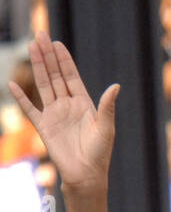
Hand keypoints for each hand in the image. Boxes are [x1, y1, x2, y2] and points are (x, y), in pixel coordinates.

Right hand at [8, 31, 118, 193]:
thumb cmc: (100, 153)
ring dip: (37, 67)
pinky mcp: (44, 127)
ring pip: (43, 86)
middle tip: (40, 36)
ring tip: (31, 48)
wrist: (87, 175)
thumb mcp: (106, 127)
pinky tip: (14, 85)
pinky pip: (29, 109)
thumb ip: (107, 106)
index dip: (65, 60)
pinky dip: (21, 98)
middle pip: (55, 76)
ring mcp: (54, 115)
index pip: (72, 77)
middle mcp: (68, 106)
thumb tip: (116, 86)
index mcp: (84, 105)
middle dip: (48, 56)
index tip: (57, 43)